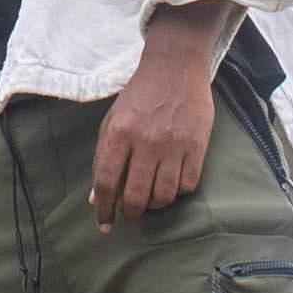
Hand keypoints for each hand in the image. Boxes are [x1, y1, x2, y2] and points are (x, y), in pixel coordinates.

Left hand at [91, 3, 228, 230]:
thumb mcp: (112, 122)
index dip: (103, 208)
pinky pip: (187, 186)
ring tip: (150, 196)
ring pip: (164, 196)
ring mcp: (174, 144)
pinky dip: (177, 191)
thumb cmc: (138, 97)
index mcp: (119, 132)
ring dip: (154, 204)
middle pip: (137, 196)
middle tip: (130, 210)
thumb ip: (102, 159)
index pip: (107, 181)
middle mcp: (146, 140)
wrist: (175, 68)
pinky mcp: (197, 146)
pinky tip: (171, 182)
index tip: (105, 223)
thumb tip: (95, 199)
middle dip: (131, 212)